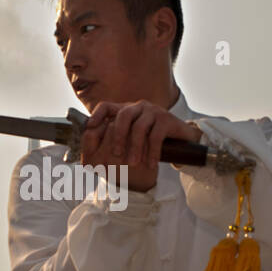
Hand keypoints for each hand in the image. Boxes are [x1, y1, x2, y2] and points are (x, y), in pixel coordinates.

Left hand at [81, 100, 203, 191]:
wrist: (181, 140)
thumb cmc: (151, 141)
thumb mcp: (132, 140)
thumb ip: (114, 143)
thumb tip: (90, 158)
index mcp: (126, 110)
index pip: (106, 106)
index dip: (97, 115)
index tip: (90, 128)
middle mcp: (138, 107)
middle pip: (123, 115)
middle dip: (118, 136)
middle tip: (114, 155)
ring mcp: (153, 111)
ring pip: (139, 127)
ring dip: (135, 147)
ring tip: (132, 164)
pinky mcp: (167, 119)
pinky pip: (156, 135)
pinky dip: (152, 152)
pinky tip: (150, 164)